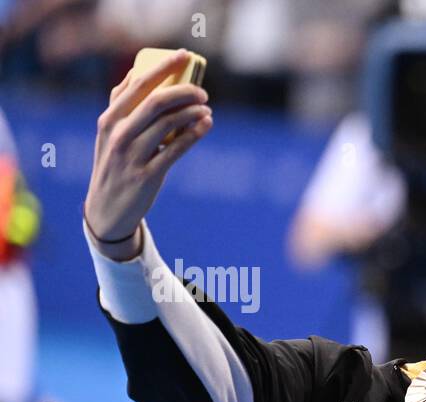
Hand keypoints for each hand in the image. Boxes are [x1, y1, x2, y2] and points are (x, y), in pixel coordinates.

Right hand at [85, 49, 211, 257]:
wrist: (107, 210)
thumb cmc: (115, 165)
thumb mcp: (110, 135)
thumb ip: (124, 107)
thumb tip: (143, 75)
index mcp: (109, 119)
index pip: (137, 84)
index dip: (162, 67)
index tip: (184, 56)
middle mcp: (118, 134)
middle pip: (155, 102)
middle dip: (183, 91)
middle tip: (203, 92)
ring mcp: (131, 155)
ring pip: (167, 125)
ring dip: (192, 113)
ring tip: (207, 110)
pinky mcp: (147, 176)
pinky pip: (175, 150)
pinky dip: (193, 135)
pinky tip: (206, 126)